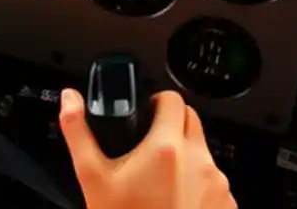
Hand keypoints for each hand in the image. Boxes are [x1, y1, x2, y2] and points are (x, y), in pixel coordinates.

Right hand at [59, 89, 235, 208]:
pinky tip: (176, 200)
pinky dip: (198, 185)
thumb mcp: (92, 178)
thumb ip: (79, 132)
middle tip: (148, 147)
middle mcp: (200, 162)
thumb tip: (70, 99)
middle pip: (191, 122)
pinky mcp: (226, 205)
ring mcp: (218, 185)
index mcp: (167, 147)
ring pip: (202, 154)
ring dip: (185, 158)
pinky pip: (214, 183)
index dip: (157, 102)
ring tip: (160, 182)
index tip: (146, 114)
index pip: (173, 99)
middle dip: (171, 126)